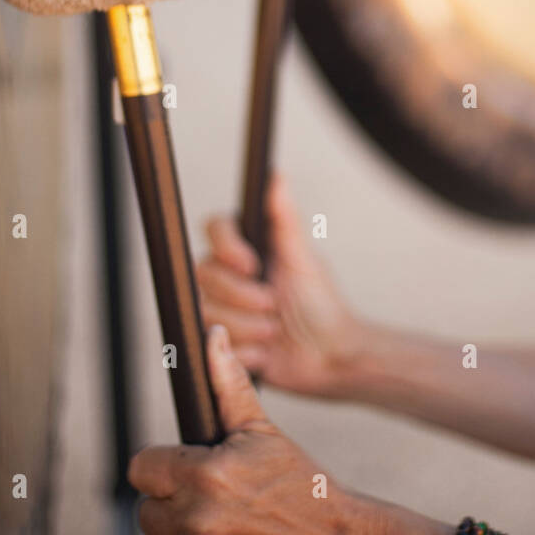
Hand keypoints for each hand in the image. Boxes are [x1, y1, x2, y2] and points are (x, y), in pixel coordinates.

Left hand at [129, 325, 357, 534]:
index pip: (142, 469)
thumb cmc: (302, 485)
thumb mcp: (263, 431)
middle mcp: (197, 524)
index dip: (162, 467)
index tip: (184, 470)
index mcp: (205, 476)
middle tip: (214, 501)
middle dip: (174, 504)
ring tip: (226, 529)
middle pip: (148, 512)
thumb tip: (212, 336)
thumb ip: (227, 384)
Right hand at [197, 174, 365, 396]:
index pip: (215, 229)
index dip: (227, 247)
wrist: (329, 358)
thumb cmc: (322, 305)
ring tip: (273, 331)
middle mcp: (231, 275)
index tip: (251, 264)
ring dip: (245, 326)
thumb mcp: (304, 260)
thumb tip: (276, 176)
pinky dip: (242, 351)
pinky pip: (211, 344)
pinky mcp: (222, 342)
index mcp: (249, 248)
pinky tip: (264, 352)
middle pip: (206, 274)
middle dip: (243, 296)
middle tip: (274, 305)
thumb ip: (285, 219)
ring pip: (206, 310)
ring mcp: (224, 309)